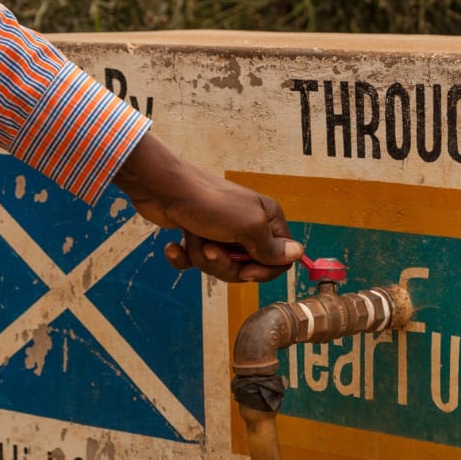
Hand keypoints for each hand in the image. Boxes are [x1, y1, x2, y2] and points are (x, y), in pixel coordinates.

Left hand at [112, 132, 302, 281]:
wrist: (162, 188)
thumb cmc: (208, 203)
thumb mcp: (248, 226)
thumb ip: (272, 246)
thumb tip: (298, 254)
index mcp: (267, 219)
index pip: (280, 259)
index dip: (263, 270)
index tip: (245, 269)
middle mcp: (248, 225)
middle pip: (248, 267)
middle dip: (225, 264)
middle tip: (212, 248)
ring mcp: (222, 232)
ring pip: (221, 266)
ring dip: (203, 257)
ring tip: (194, 237)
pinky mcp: (198, 236)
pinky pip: (196, 263)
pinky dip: (184, 257)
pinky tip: (175, 245)